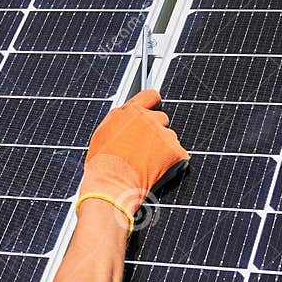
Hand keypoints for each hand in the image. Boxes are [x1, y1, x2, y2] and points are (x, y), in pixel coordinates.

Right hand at [77, 89, 188, 228]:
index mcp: (128, 112)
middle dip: (156, 132)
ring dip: (163, 149)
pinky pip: (179, 154)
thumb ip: (120, 122)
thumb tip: (128, 121)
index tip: (154, 110)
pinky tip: (156, 172)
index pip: (150, 95)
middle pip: (162, 118)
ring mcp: (162, 133)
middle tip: (145, 150)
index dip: (153, 104)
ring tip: (146, 165)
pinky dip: (172, 163)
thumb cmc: (102, 167)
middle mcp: (147, 118)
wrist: (111, 185)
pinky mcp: (174, 150)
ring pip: (170, 137)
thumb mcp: (103, 135)